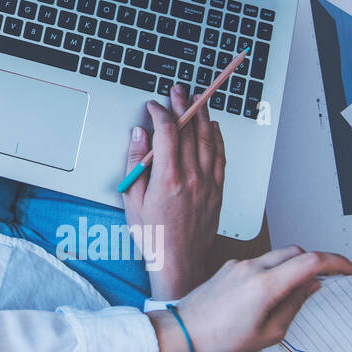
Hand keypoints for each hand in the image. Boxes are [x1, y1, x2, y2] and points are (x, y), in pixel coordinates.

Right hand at [121, 85, 223, 299]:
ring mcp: (208, 183)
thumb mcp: (130, 198)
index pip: (167, 132)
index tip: (153, 105)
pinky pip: (220, 156)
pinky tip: (213, 127)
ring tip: (197, 100)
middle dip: (183, 105)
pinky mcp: (217, 190)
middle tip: (178, 90)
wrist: (179, 261)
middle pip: (189, 130)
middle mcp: (191, 177)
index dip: (160, 112)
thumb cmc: (153, 235)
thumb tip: (138, 135)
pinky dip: (217, 138)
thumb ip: (134, 162)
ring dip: (202, 116)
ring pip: (208, 139)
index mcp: (167, 178)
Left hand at [147, 247, 351, 351]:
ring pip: (277, 255)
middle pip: (296, 251)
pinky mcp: (228, 267)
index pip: (311, 261)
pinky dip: (274, 271)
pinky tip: (274, 293)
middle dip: (317, 262)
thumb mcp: (269, 333)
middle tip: (330, 279)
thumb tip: (312, 286)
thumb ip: (294, 305)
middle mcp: (252, 267)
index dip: (337, 262)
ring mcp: (238, 264)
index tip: (351, 270)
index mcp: (265, 284)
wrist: (183, 332)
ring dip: (294, 266)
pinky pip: (260, 262)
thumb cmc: (221, 339)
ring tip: (301, 290)